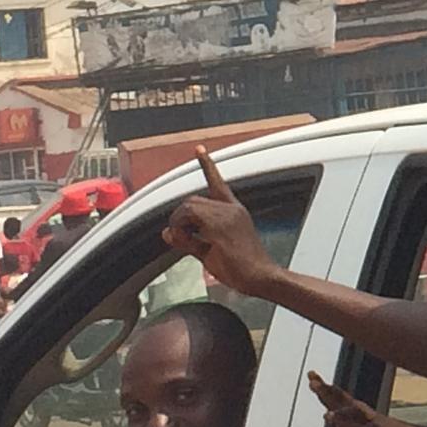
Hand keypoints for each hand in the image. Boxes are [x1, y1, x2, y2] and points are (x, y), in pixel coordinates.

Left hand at [161, 148, 279, 295]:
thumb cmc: (242, 268)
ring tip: (188, 243)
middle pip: (192, 200)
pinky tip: (192, 244)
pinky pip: (189, 219)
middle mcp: (231, 209)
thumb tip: (167, 233)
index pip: (217, 183)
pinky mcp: (220, 225)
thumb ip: (187, 241)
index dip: (207, 165)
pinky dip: (182, 231)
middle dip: (180, 218)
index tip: (199, 150)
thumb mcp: (209, 252)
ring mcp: (226, 215)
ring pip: (188, 207)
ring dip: (180, 224)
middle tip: (182, 238)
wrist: (260, 277)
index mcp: (234, 212)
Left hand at [295, 371, 418, 426]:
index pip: (333, 397)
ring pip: (354, 417)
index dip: (322, 387)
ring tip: (328, 415)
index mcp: (348, 411)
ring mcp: (369, 423)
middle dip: (327, 392)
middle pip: (340, 402)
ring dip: (342, 415)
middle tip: (314, 384)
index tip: (310, 374)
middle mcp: (358, 413)